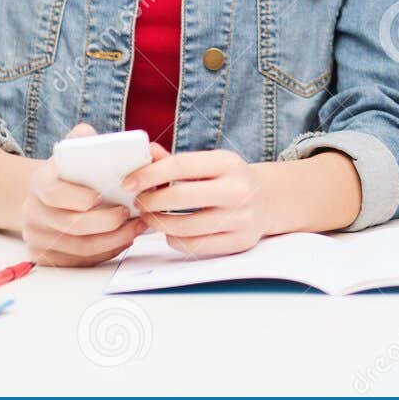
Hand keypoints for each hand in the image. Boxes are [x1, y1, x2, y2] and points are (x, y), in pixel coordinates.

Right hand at [20, 123, 145, 266]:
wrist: (46, 195)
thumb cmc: (70, 172)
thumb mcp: (74, 149)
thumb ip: (85, 140)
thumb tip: (105, 140)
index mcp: (40, 182)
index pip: (53, 192)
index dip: (77, 197)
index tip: (101, 196)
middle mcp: (33, 211)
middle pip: (70, 225)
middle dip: (105, 223)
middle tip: (129, 214)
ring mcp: (37, 236)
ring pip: (78, 247)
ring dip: (112, 240)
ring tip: (136, 228)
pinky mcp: (45, 255)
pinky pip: (78, 261)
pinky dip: (105, 253)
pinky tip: (122, 240)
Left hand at [123, 147, 270, 257]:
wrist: (269, 199)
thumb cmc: (230, 179)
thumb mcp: (210, 163)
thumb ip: (176, 160)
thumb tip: (145, 153)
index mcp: (227, 163)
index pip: (179, 166)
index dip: (148, 174)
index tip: (128, 183)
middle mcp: (237, 189)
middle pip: (178, 197)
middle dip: (149, 201)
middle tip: (138, 202)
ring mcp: (240, 218)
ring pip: (183, 226)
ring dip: (157, 223)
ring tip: (151, 217)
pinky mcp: (239, 241)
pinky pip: (194, 246)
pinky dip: (174, 239)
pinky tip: (172, 231)